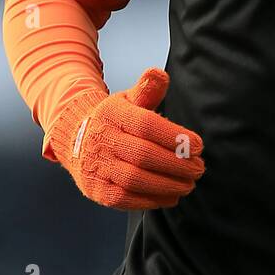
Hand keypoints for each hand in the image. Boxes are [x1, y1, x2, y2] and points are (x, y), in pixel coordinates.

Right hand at [46, 67, 204, 209]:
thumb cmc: (115, 120)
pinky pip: (125, 198)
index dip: (174, 137)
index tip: (197, 145)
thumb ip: (147, 90)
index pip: (146, 125)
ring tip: (188, 184)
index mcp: (111, 113)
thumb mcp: (128, 99)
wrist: (76, 138)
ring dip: (167, 184)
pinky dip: (151, 200)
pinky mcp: (95, 190)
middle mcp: (100, 139)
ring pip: (134, 179)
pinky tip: (170, 197)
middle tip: (198, 168)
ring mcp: (96, 166)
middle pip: (143, 155)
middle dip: (176, 164)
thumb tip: (159, 74)